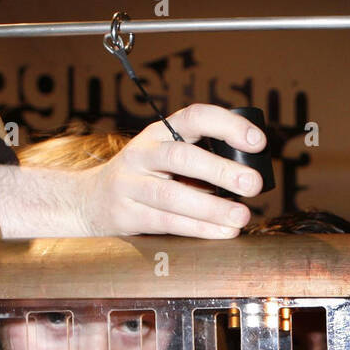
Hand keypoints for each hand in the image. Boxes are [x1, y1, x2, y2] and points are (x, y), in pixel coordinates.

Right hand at [79, 104, 265, 237]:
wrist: (91, 200)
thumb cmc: (145, 177)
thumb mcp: (167, 156)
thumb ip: (202, 158)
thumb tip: (252, 171)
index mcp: (159, 132)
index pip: (195, 117)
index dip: (228, 125)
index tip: (257, 142)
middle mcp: (142, 153)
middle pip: (181, 156)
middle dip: (221, 170)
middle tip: (254, 184)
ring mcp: (131, 184)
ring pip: (172, 195)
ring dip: (211, 207)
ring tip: (241, 216)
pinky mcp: (127, 214)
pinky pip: (167, 222)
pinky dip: (199, 229)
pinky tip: (223, 232)